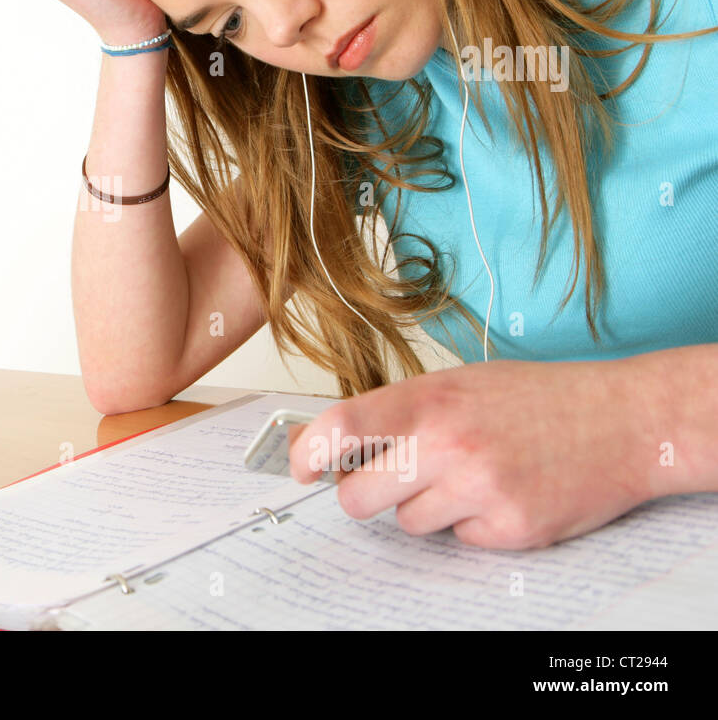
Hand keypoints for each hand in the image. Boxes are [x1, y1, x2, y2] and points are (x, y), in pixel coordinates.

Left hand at [287, 358, 660, 548]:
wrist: (624, 421)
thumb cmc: (537, 399)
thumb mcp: (459, 384)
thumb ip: (400, 413)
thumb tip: (335, 446)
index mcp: (428, 400)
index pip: (340, 428)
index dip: (308, 453)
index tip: (302, 468)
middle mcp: (448, 444)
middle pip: (359, 498)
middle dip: (366, 494)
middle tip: (397, 478)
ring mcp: (480, 490)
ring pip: (408, 524)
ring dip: (428, 508)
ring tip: (472, 475)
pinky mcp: (511, 529)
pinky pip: (458, 541)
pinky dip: (473, 525)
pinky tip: (504, 493)